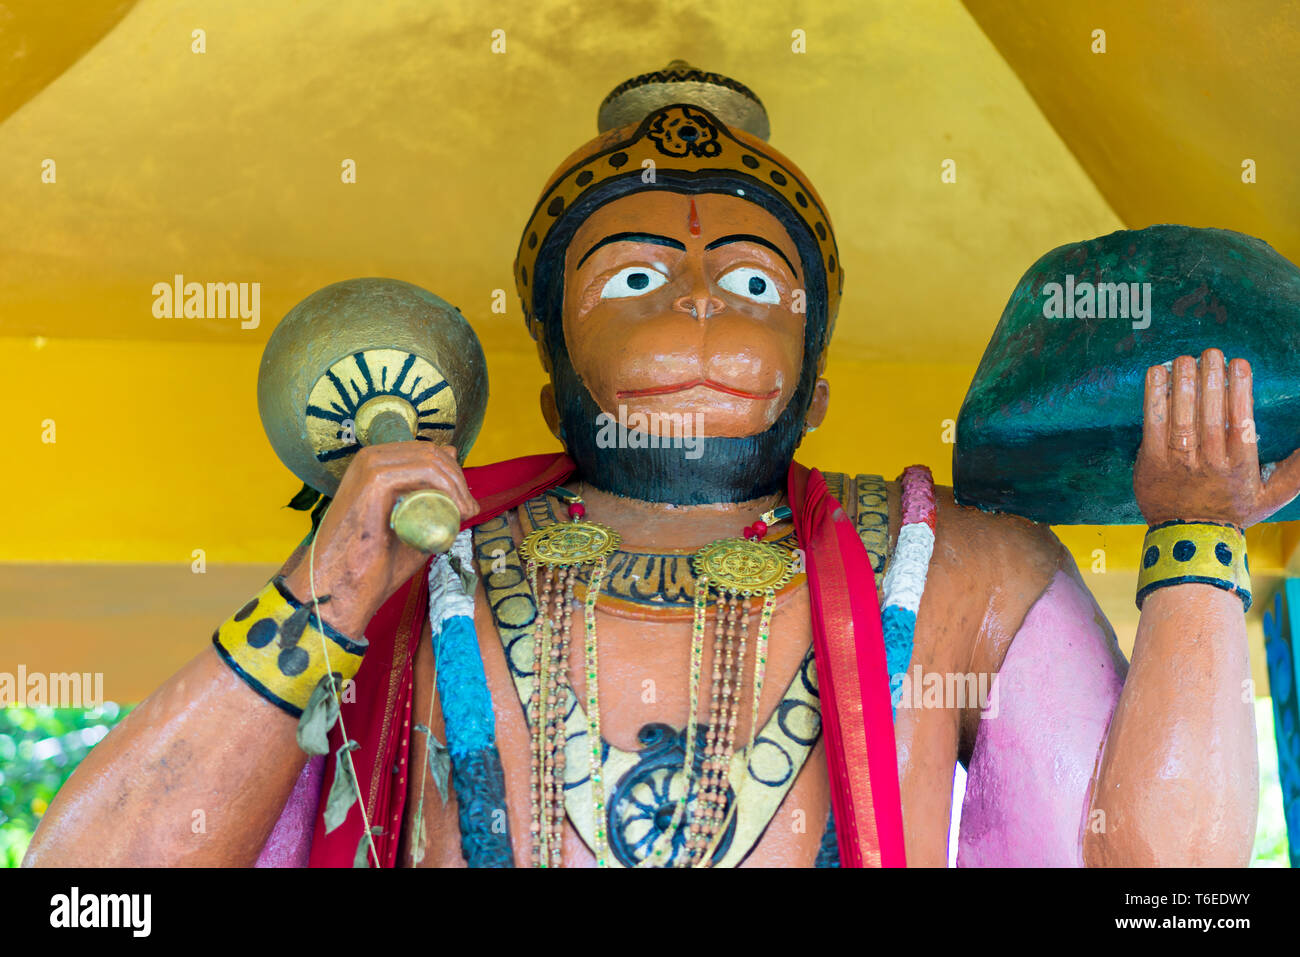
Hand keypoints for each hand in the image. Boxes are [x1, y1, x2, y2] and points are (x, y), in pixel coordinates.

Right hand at [282, 443, 478, 636]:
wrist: (344, 589)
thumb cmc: (373, 564)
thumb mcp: (412, 525)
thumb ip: (430, 503)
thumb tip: (455, 487)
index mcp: (376, 464)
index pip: (427, 453)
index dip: (454, 475)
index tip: (468, 506)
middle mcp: (371, 458)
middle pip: (431, 452)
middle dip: (458, 479)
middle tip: (470, 510)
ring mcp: (370, 465)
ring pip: (431, 459)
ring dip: (457, 485)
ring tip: (466, 513)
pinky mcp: (374, 478)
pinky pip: (425, 471)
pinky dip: (448, 488)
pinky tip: (455, 511)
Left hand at [1134, 349, 1299, 527]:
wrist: (1189, 538)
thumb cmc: (1232, 512)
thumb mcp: (1271, 495)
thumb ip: (1297, 471)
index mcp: (1239, 464)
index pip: (1241, 420)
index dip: (1240, 389)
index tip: (1240, 364)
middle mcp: (1209, 460)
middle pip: (1210, 412)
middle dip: (1210, 378)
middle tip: (1211, 353)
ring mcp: (1178, 460)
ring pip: (1181, 415)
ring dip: (1182, 383)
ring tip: (1184, 359)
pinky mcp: (1152, 460)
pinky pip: (1152, 423)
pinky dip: (1153, 397)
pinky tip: (1156, 374)